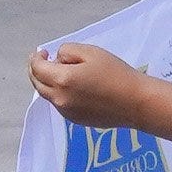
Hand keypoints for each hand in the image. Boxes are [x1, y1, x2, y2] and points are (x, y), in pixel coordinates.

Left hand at [28, 43, 154, 128]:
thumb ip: (68, 51)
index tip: (42, 52)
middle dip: (36, 71)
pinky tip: (73, 88)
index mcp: (62, 80)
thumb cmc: (116, 73)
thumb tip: (57, 59)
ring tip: (61, 72)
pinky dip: (59, 94)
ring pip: (48, 96)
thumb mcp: (91, 52)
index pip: (37, 69)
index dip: (36, 58)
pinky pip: (60, 105)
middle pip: (37, 84)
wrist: (135, 102)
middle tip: (43, 61)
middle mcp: (60, 99)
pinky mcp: (76, 120)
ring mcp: (67, 112)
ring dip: (48, 83)